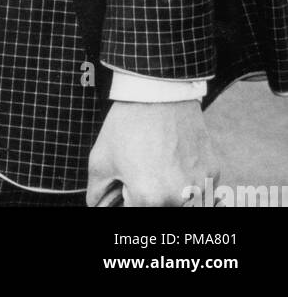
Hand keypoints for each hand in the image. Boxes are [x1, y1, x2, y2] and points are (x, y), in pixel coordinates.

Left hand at [87, 101, 219, 206]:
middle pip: (160, 210)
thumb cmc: (127, 124)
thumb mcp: (101, 158)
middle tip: (142, 169)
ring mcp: (199, 187)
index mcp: (148, 199)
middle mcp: (177, 199)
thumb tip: (95, 206)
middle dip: (149, 196)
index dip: (127, 200)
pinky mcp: (212, 173)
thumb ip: (97, 191)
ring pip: (182, 203)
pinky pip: (199, 188)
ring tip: (159, 163)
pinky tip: (175, 157)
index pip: (135, 216)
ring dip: (171, 192)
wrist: (159, 91)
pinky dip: (188, 180)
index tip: (126, 188)